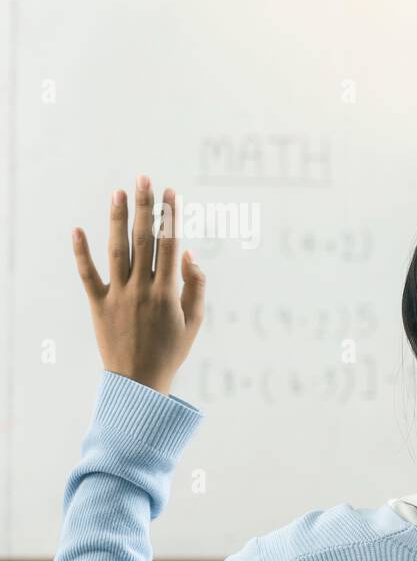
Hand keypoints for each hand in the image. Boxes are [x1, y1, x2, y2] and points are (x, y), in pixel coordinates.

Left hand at [72, 176, 205, 395]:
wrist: (139, 381)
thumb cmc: (172, 350)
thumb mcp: (195, 320)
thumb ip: (196, 285)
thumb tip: (187, 253)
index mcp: (168, 292)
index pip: (170, 245)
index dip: (171, 217)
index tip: (171, 193)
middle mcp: (142, 289)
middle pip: (143, 240)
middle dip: (145, 207)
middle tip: (144, 178)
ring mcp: (118, 296)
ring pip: (117, 250)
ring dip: (116, 219)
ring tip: (118, 192)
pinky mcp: (98, 305)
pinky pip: (88, 275)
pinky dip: (81, 253)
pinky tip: (77, 229)